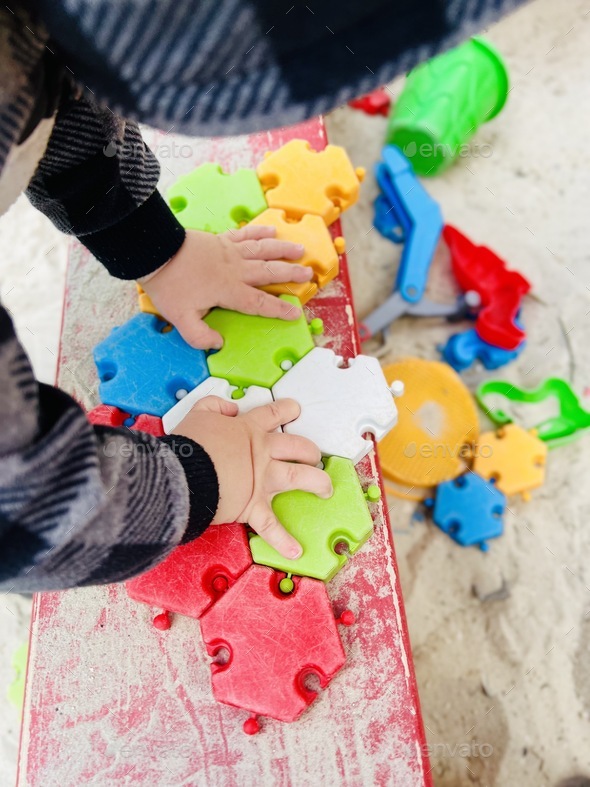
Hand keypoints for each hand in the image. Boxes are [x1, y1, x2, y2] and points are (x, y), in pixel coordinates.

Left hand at [140, 226, 311, 348]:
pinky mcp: (220, 239)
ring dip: (282, 250)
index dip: (278, 309)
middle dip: (290, 274)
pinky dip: (259, 232)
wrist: (155, 251)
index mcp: (229, 290)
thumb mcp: (181, 319)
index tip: (294, 313)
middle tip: (308, 275)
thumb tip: (217, 344)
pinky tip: (271, 230)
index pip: (259, 302)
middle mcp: (235, 269)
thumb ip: (200, 335)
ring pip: (262, 250)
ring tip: (300, 250)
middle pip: (269, 271)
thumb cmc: (168, 285)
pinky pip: (245, 234)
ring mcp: (229, 251)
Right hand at [173, 397, 331, 558]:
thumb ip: (215, 406)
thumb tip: (230, 408)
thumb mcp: (198, 413)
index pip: (272, 415)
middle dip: (310, 451)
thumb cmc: (189, 444)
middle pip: (297, 447)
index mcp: (248, 430)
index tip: (295, 409)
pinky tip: (295, 550)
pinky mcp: (252, 506)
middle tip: (314, 456)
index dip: (286, 410)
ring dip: (317, 483)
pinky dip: (282, 540)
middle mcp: (261, 453)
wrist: (183, 471)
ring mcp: (261, 479)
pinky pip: (270, 526)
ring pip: (298, 477)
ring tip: (326, 489)